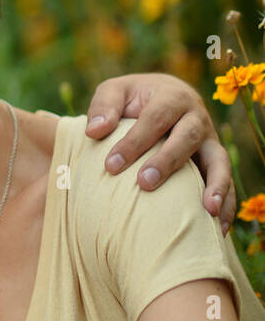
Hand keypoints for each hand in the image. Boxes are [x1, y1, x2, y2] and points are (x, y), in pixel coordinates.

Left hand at [84, 73, 233, 234]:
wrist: (161, 97)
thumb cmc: (132, 99)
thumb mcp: (115, 92)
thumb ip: (104, 107)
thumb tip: (94, 132)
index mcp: (172, 97)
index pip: (154, 119)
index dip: (134, 142)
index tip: (111, 166)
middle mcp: (196, 118)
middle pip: (187, 138)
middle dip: (167, 161)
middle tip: (144, 184)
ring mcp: (209, 141)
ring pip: (218, 161)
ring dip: (215, 185)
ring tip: (207, 210)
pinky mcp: (214, 161)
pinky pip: (226, 182)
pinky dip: (226, 203)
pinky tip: (217, 228)